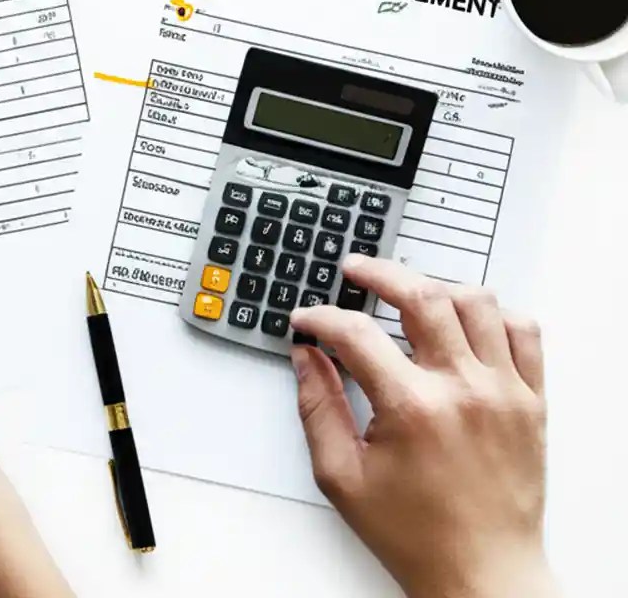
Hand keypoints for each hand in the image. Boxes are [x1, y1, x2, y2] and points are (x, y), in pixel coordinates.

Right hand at [290, 255, 554, 597]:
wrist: (482, 570)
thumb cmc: (415, 533)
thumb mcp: (342, 475)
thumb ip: (317, 408)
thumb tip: (306, 358)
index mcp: (411, 408)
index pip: (356, 333)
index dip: (321, 317)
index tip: (307, 320)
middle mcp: (463, 389)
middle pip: (421, 296)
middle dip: (378, 273)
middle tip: (355, 269)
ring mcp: (504, 391)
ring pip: (477, 302)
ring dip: (437, 287)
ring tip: (411, 292)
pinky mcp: (532, 401)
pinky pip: (524, 332)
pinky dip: (495, 314)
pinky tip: (468, 321)